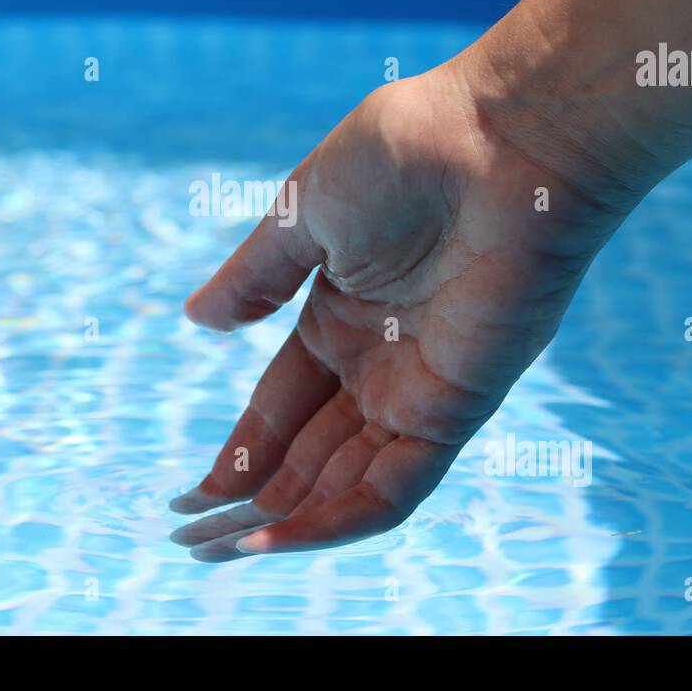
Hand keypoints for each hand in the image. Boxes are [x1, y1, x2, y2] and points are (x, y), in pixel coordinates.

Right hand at [169, 58, 630, 560]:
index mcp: (339, 315)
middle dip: (252, 498)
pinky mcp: (458, 404)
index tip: (190, 494)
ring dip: (286, 522)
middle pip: (307, 452)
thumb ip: (255, 277)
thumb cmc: (405, 154)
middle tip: (191, 538)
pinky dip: (339, 520)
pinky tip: (280, 539)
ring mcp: (417, 387)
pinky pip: (397, 484)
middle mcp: (377, 361)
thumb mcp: (303, 216)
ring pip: (347, 481)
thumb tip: (195, 321)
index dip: (238, 451)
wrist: (501, 138)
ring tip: (220, 551)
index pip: (279, 405)